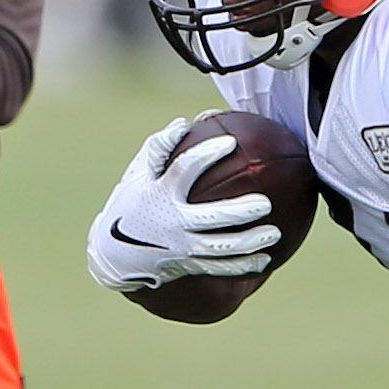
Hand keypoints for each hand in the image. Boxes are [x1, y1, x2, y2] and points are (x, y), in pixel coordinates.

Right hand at [85, 118, 279, 292]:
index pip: (185, 169)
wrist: (115, 253)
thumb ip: (162, 145)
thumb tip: (188, 120)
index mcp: (160, 193)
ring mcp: (180, 247)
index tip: (230, 142)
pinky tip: (266, 260)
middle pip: (211, 218)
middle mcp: (172, 222)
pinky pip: (218, 268)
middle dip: (239, 212)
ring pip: (219, 248)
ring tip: (274, 233)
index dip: (207, 154)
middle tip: (265, 203)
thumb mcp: (139, 172)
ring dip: (248, 243)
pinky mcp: (187, 265)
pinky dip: (242, 266)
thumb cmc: (133, 201)